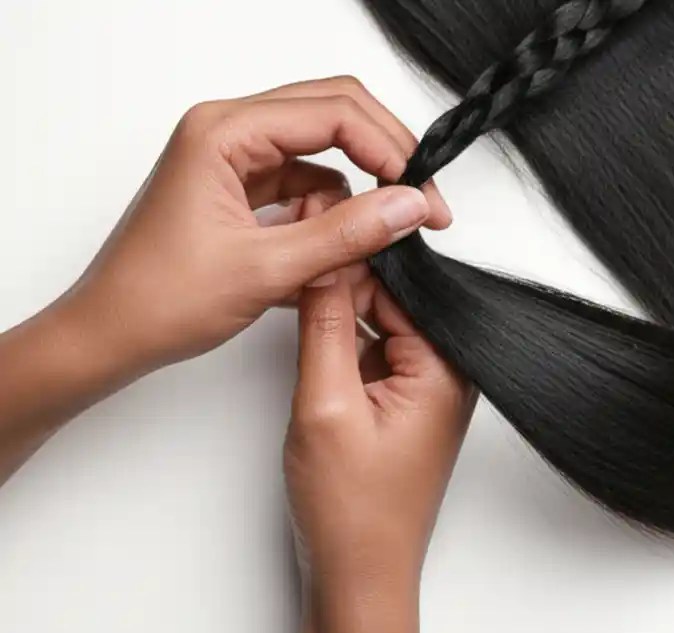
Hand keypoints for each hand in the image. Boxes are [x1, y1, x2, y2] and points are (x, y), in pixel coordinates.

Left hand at [58, 76, 450, 374]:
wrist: (109, 337)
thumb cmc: (159, 301)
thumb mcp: (268, 269)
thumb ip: (347, 234)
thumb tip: (409, 205)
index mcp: (223, 132)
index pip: (333, 112)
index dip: (389, 150)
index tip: (420, 198)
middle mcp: (228, 132)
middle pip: (334, 115)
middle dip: (384, 158)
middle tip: (421, 207)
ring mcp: (234, 160)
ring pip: (324, 154)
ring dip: (356, 196)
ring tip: (375, 246)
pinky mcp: (241, 191)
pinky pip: (306, 185)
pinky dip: (331, 216)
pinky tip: (341, 256)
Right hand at [277, 273, 472, 632]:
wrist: (360, 576)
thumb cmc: (355, 509)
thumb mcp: (326, 404)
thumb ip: (325, 324)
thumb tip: (325, 262)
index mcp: (448, 367)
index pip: (400, 285)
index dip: (351, 264)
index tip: (309, 249)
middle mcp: (451, 374)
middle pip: (394, 302)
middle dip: (345, 292)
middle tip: (296, 288)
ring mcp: (431, 392)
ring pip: (380, 328)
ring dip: (342, 325)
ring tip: (304, 333)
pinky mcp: (409, 409)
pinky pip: (377, 359)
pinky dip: (345, 355)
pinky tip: (319, 372)